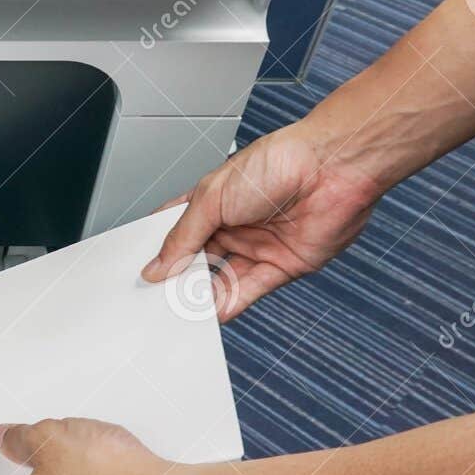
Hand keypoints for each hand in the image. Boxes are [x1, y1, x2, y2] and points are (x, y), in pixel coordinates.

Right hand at [140, 123, 382, 320]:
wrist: (332, 167)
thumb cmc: (277, 162)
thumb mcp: (210, 198)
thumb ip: (182, 236)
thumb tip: (157, 266)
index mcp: (211, 202)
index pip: (176, 231)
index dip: (158, 251)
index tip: (142, 271)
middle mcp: (234, 225)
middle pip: (198, 260)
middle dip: (178, 279)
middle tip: (157, 297)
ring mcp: (258, 246)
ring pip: (223, 280)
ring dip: (202, 296)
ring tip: (180, 309)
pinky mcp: (283, 265)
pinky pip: (252, 290)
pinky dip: (231, 303)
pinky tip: (212, 312)